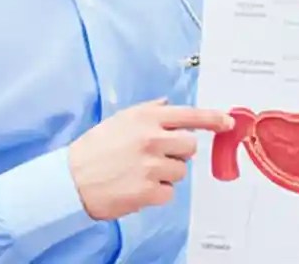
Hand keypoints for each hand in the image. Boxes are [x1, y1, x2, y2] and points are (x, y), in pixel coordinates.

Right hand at [68, 98, 234, 220]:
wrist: (71, 180)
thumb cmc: (94, 149)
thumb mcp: (119, 119)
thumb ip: (148, 111)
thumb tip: (168, 104)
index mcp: (145, 119)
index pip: (189, 115)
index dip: (213, 119)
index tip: (227, 123)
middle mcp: (151, 140)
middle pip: (189, 146)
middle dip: (178, 152)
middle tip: (157, 156)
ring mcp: (151, 167)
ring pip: (180, 172)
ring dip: (166, 174)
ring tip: (141, 173)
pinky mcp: (148, 192)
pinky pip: (169, 193)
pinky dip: (157, 193)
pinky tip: (138, 187)